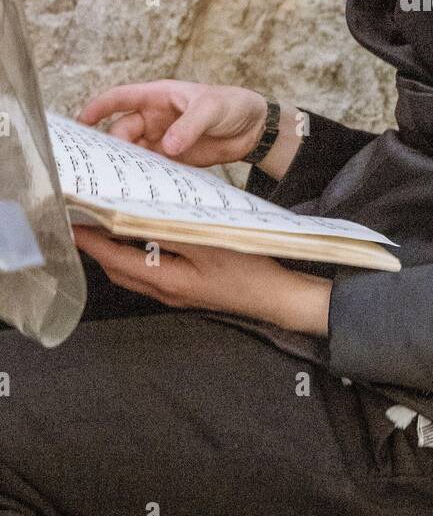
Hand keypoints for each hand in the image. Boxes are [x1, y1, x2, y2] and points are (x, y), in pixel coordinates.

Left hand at [72, 226, 331, 333]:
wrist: (278, 297)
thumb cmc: (250, 270)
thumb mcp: (210, 243)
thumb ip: (171, 230)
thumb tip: (134, 218)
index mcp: (167, 281)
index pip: (115, 259)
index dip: (91, 241)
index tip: (72, 222)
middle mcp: (165, 292)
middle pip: (118, 268)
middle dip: (98, 245)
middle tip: (85, 217)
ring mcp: (176, 294)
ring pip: (133, 271)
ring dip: (117, 249)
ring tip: (108, 222)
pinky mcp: (187, 290)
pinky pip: (151, 272)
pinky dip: (138, 254)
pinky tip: (146, 235)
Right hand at [75, 80, 269, 167]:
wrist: (253, 128)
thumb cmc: (231, 105)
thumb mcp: (211, 109)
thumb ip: (189, 126)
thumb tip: (166, 146)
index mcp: (158, 97)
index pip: (121, 98)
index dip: (99, 107)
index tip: (81, 121)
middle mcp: (154, 118)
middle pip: (122, 132)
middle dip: (113, 146)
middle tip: (108, 166)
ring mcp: (161, 139)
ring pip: (133, 152)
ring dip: (126, 165)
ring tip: (119, 182)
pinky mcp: (172, 159)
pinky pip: (151, 167)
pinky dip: (145, 177)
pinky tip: (140, 190)